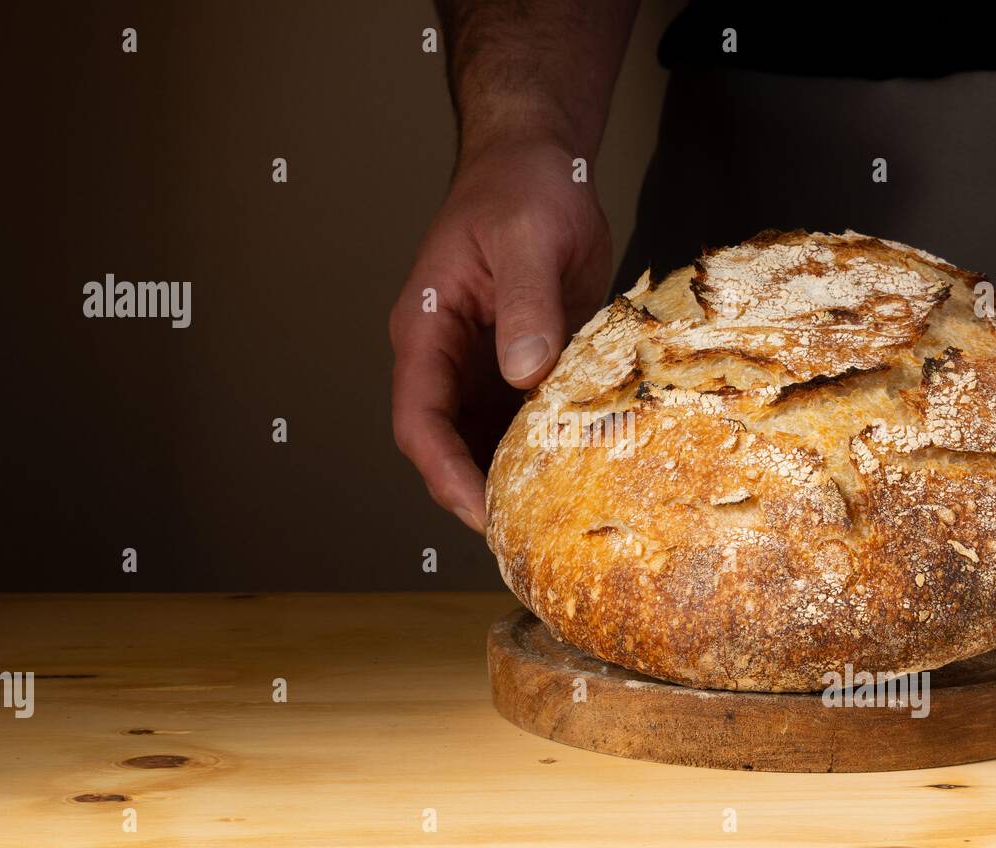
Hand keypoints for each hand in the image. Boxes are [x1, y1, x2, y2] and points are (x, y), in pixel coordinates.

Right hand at [389, 138, 611, 532]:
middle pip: (448, 445)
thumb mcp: (527, 237)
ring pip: (485, 441)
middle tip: (525, 537)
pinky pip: (524, 420)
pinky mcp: (521, 365)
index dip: (444, 472)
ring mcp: (482, 365)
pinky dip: (542, 450)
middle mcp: (447, 357)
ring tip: (553, 522)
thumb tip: (524, 373)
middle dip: (479, 492)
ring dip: (511, 479)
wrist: (539, 163)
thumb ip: (524, 304)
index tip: (481, 512)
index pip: (420, 420)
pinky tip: (576, 476)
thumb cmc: (522, 187)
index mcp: (427, 329)